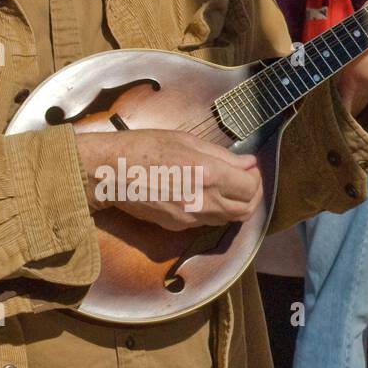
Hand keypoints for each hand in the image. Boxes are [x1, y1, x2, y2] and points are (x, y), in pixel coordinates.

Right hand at [75, 128, 262, 230]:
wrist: (111, 172)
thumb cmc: (145, 147)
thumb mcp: (187, 141)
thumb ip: (223, 156)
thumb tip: (249, 164)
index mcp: (210, 175)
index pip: (251, 188)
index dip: (256, 179)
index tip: (250, 170)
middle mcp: (204, 201)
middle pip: (245, 211)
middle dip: (251, 197)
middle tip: (245, 183)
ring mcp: (190, 217)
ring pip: (227, 220)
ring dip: (233, 206)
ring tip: (225, 188)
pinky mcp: (177, 226)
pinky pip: (205, 222)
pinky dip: (212, 211)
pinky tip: (201, 195)